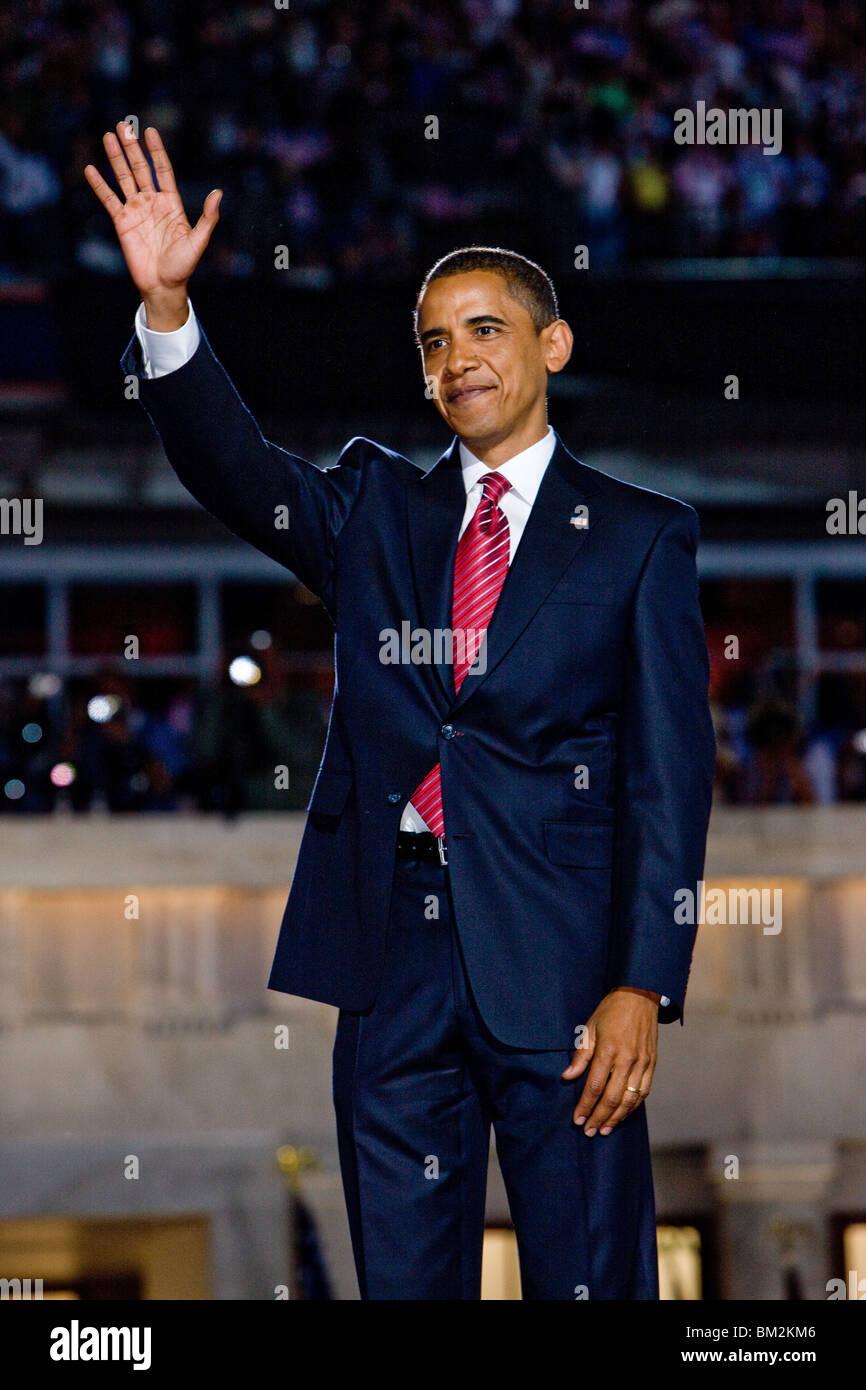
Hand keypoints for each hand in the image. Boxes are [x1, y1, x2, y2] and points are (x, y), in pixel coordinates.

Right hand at [84, 122, 220, 327]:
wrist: (163, 286)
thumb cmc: (183, 266)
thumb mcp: (198, 241)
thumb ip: (208, 217)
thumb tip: (218, 193)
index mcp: (171, 203)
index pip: (162, 170)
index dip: (157, 151)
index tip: (151, 132)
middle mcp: (153, 202)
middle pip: (140, 168)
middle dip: (132, 147)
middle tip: (123, 125)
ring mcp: (136, 210)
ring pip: (124, 178)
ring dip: (116, 158)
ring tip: (108, 136)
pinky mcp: (122, 222)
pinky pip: (109, 199)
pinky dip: (100, 185)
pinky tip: (91, 170)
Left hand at [561, 986, 658, 1136]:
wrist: (641, 996)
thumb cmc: (611, 1011)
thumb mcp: (590, 1028)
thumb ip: (580, 1055)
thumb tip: (567, 1077)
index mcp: (609, 1050)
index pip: (594, 1086)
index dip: (585, 1106)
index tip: (577, 1119)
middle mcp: (628, 1060)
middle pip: (612, 1098)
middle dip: (599, 1118)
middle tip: (589, 1131)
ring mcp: (642, 1063)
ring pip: (630, 1099)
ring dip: (616, 1118)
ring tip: (605, 1130)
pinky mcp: (652, 1064)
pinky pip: (643, 1091)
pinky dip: (633, 1106)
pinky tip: (623, 1114)